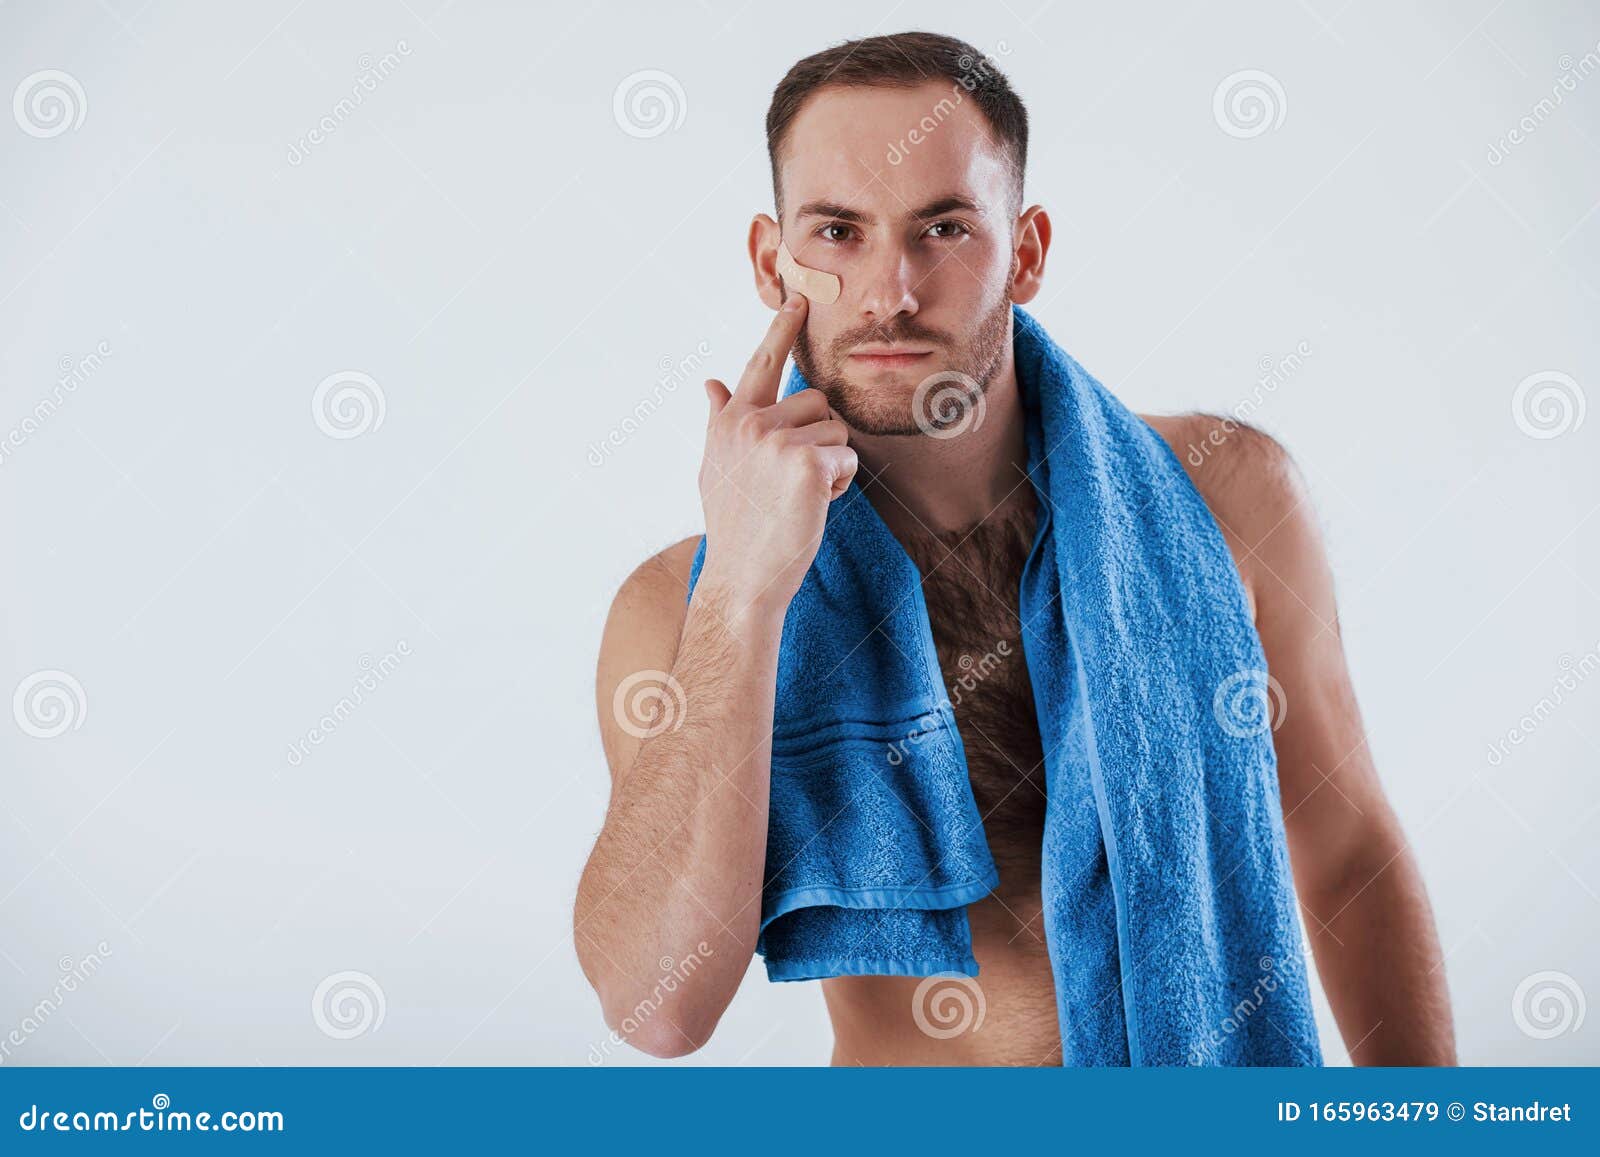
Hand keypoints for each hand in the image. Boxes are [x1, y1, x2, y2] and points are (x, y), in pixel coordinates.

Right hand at [697, 294, 856, 616]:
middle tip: (794, 481)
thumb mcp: (719, 467)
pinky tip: (812, 506)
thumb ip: (721, 420)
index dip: (779, 330)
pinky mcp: (807, 463)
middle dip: (820, 438)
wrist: (743, 576)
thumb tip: (709, 382)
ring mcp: (776, 441)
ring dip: (831, 462)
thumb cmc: (737, 527)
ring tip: (800, 495)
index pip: (759, 364)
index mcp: (730, 421)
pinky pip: (846, 457)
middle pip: (816, 401)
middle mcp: (748, 423)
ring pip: (836, 428)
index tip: (796, 300)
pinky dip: (839, 484)